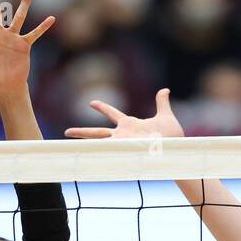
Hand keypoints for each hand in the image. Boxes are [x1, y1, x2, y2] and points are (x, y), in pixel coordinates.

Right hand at [64, 89, 183, 140]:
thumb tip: (165, 90)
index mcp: (130, 125)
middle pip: (98, 132)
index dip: (103, 108)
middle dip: (82, 131)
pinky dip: (93, 150)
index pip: (112, 114)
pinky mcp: (123, 147)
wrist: (174, 148)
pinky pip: (105, 147)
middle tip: (67, 131)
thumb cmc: (172, 136)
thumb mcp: (165, 115)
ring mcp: (121, 142)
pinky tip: (79, 150)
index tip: (91, 102)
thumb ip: (162, 102)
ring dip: (82, 138)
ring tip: (66, 137)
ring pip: (97, 139)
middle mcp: (122, 135)